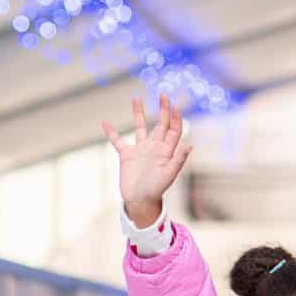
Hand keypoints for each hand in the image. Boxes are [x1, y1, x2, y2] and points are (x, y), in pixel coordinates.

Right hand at [101, 96, 190, 224]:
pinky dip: (111, 133)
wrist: (139, 201)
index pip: (173, 130)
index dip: (175, 118)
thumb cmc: (156, 190)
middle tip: (164, 94)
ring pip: (140, 127)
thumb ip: (178, 159)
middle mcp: (154, 147)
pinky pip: (118, 141)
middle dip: (163, 110)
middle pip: (160, 124)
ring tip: (136, 98)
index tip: (175, 105)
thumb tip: (190, 144)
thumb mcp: (169, 174)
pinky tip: (105, 123)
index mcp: (166, 151)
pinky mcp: (126, 155)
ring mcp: (140, 150)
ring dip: (138, 114)